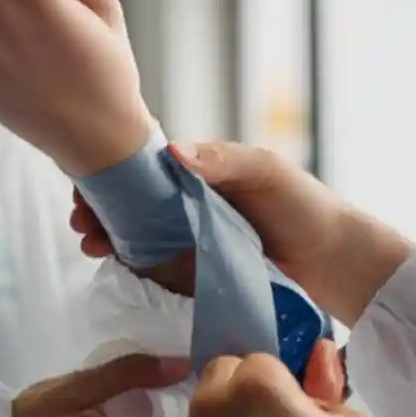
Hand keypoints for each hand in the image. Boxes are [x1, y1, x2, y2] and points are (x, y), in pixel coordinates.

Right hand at [71, 142, 415, 325]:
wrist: (335, 261)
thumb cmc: (304, 207)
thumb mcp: (266, 172)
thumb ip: (223, 161)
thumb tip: (172, 150)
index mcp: (202, 169)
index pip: (144, 167)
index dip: (111, 176)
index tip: (85, 190)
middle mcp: (192, 198)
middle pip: (133, 200)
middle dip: (100, 208)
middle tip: (81, 225)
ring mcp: (193, 233)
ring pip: (138, 230)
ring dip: (109, 235)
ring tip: (91, 246)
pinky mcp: (199, 265)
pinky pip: (158, 261)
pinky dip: (131, 261)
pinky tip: (113, 266)